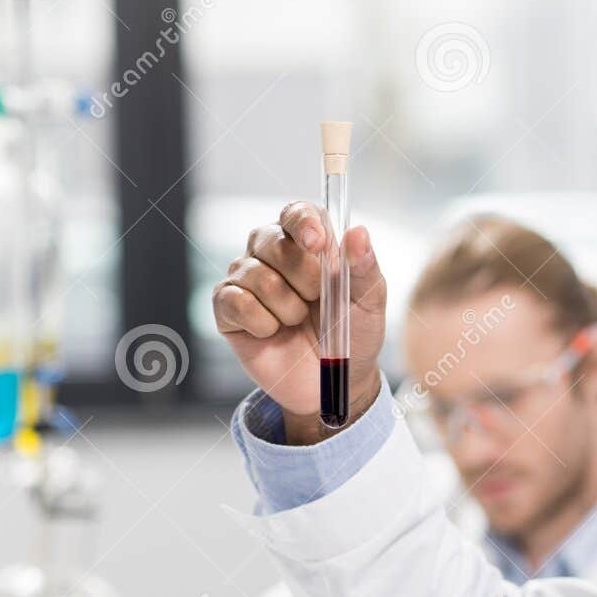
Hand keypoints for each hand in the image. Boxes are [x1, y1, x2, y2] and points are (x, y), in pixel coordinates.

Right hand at [212, 202, 387, 442]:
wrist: (334, 383)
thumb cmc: (353, 335)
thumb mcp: (369, 303)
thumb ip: (364, 268)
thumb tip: (358, 232)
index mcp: (308, 241)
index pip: (296, 213)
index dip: (303, 223)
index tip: (317, 243)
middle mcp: (271, 252)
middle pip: (272, 241)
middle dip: (302, 276)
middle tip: (316, 300)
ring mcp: (246, 278)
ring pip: (257, 276)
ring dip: (287, 308)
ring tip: (298, 322)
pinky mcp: (227, 308)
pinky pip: (236, 302)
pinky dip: (263, 323)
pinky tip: (273, 332)